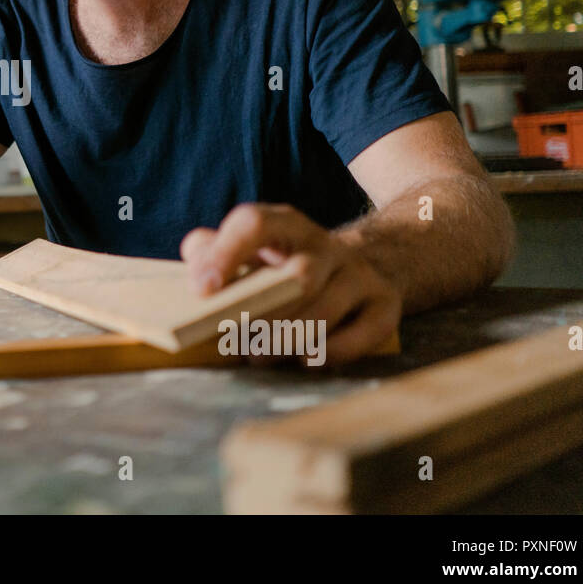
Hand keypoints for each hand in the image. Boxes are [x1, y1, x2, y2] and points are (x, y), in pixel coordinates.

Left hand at [179, 203, 401, 365]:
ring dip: (288, 338)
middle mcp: (325, 245)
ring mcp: (359, 273)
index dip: (226, 254)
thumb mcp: (248, 250)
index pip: (254, 224)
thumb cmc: (283, 265)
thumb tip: (197, 278)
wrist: (356, 267)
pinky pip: (364, 332)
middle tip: (234, 339)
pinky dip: (332, 351)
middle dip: (263, 313)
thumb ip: (211, 253)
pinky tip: (305, 359)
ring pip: (326, 308)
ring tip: (259, 356)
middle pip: (297, 275)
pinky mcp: (385, 303)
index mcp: (285, 224)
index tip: (202, 290)